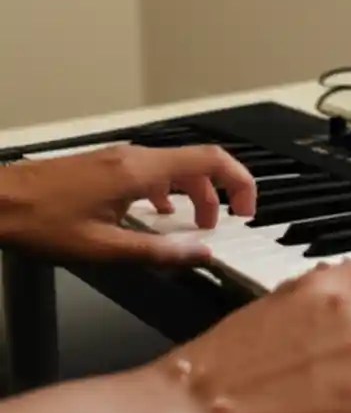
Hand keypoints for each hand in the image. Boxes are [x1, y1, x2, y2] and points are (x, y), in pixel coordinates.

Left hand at [0, 144, 255, 264]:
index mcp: (141, 172)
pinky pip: (153, 172)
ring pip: (175, 169)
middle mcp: (135, 157)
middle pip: (199, 165)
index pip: (213, 161)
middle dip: (220, 195)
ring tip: (194, 227)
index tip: (248, 210)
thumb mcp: (105, 248)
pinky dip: (170, 192)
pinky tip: (158, 217)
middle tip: (225, 226)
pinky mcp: (107, 166)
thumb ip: (160, 251)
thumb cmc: (40, 221)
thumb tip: (202, 255)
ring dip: (195, 195)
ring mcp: (120, 158)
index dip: (242, 182)